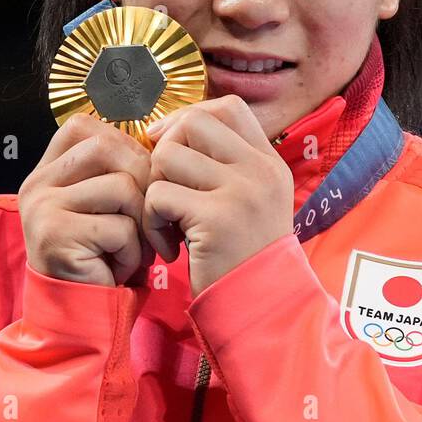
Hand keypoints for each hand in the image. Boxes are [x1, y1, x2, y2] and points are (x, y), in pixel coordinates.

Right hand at [19, 116, 154, 287]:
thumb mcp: (106, 206)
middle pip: (108, 146)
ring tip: (132, 248)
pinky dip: (132, 251)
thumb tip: (158, 143)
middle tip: (150, 217)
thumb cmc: (103, 257)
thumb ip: (117, 170)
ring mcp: (42, 208)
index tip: (140, 176)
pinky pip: (120, 227)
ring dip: (141, 223)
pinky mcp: (56, 236)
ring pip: (122, 187)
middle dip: (143, 179)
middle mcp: (37, 184)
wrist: (79, 316)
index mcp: (47, 171)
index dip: (123, 143)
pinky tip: (119, 268)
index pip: (84, 125)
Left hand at [142, 95, 294, 298]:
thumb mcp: (252, 203)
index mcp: (269, 163)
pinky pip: (159, 195)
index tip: (171, 146)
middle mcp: (259, 170)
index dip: (191, 117)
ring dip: (155, 190)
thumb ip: (225, 167)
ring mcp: (240, 192)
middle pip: (193, 122)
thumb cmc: (246, 260)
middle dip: (166, 151)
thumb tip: (171, 132)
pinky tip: (169, 249)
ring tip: (168, 223)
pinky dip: (152, 222)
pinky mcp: (216, 219)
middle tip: (166, 189)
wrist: (265, 315)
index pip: (228, 107)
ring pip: (168, 156)